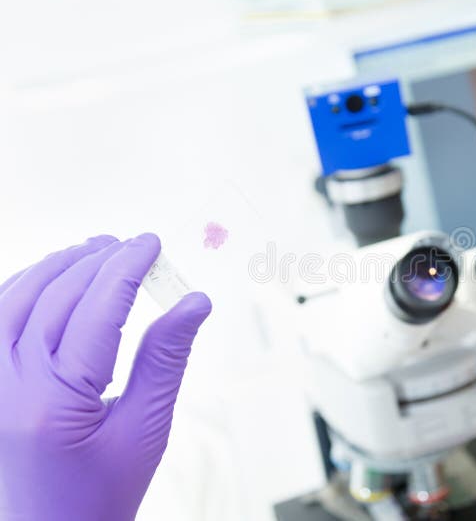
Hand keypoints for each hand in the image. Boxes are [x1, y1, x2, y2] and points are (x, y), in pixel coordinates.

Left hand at [0, 234, 211, 520]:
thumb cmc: (98, 495)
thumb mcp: (145, 430)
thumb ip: (165, 359)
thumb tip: (192, 303)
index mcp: (54, 403)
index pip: (96, 310)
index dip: (127, 269)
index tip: (150, 245)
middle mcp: (8, 389)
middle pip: (54, 297)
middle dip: (97, 261)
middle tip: (132, 244)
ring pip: (15, 300)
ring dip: (56, 267)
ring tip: (94, 251)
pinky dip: (22, 288)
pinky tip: (48, 278)